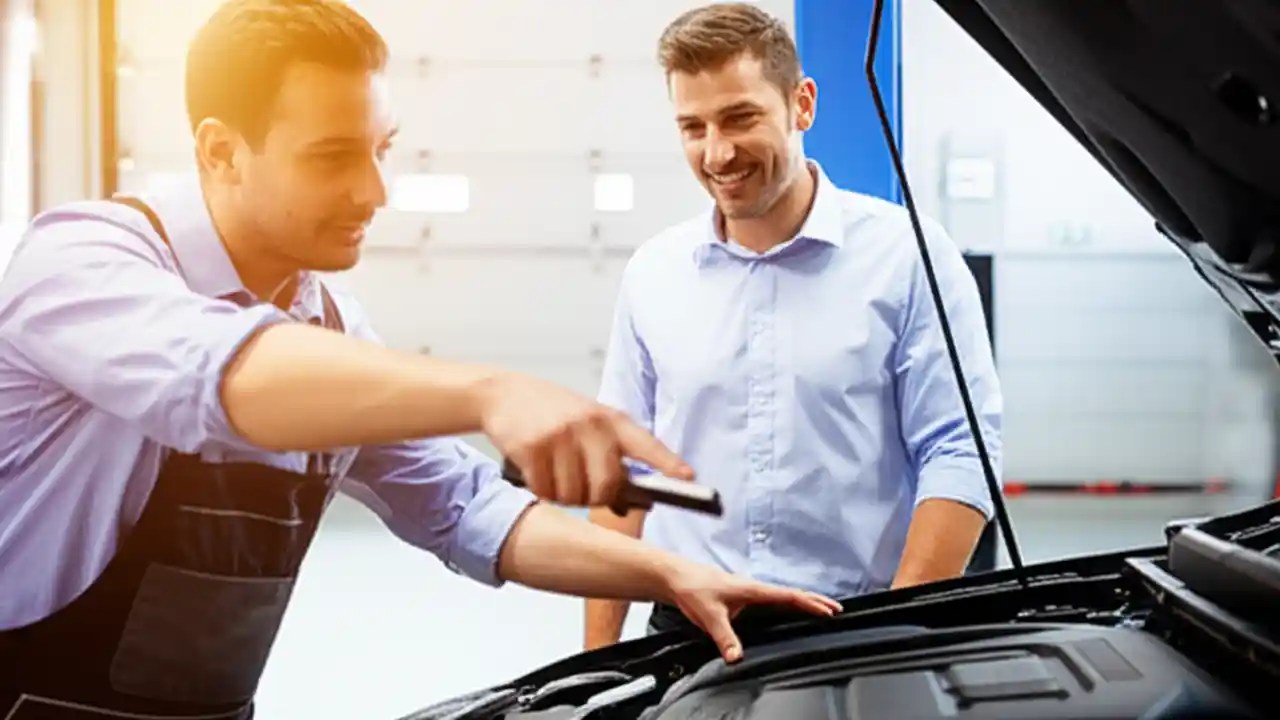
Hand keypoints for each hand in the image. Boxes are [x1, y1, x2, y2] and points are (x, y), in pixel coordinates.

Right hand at [476, 373, 693, 506]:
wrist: (503, 393)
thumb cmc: (551, 412)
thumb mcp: (587, 421)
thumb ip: (608, 453)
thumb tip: (625, 503)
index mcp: (608, 418)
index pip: (645, 443)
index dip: (667, 462)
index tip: (689, 477)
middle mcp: (588, 425)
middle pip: (606, 486)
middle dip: (596, 498)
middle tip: (583, 490)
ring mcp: (559, 435)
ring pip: (574, 495)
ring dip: (565, 495)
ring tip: (556, 474)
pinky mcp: (532, 447)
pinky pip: (545, 491)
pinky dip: (542, 491)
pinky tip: (538, 473)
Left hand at [662, 561, 842, 662]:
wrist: (677, 577)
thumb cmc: (693, 588)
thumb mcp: (710, 616)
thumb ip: (725, 637)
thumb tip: (737, 657)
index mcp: (753, 590)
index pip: (789, 596)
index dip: (810, 604)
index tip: (829, 611)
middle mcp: (755, 589)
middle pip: (793, 594)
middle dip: (816, 600)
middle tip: (838, 609)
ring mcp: (750, 592)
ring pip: (784, 596)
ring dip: (804, 601)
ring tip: (823, 609)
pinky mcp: (743, 597)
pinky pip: (774, 599)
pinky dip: (789, 603)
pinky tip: (791, 610)